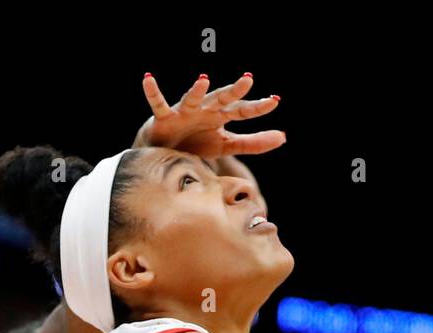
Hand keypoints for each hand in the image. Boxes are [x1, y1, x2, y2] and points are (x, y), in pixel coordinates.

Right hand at [134, 73, 284, 157]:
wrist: (167, 153)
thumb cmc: (198, 144)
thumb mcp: (228, 146)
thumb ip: (254, 142)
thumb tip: (283, 137)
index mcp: (220, 117)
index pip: (242, 111)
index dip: (257, 107)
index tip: (274, 101)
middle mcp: (204, 110)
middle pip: (221, 99)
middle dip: (234, 91)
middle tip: (248, 80)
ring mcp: (184, 112)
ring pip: (192, 98)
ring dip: (196, 90)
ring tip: (203, 80)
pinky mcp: (164, 117)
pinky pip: (158, 103)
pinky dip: (153, 92)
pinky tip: (148, 79)